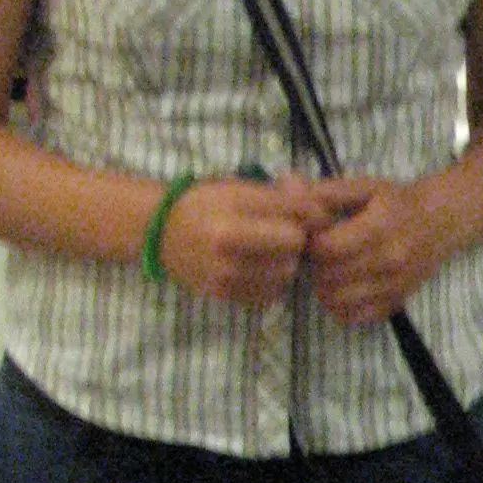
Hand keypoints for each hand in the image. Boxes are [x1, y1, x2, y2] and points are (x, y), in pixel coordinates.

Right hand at [155, 174, 320, 308]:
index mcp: (232, 208)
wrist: (161, 232)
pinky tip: (259, 269)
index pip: (293, 213)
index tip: (309, 214)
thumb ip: (280, 197)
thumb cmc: (205, 203)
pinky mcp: (224, 294)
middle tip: (284, 233)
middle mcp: (227, 243)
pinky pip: (270, 294)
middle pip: (294, 245)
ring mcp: (224, 273)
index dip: (309, 213)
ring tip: (271, 252)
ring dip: (286, 262)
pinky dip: (271, 282)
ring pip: (286, 273)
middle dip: (296, 238)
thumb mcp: (239, 188)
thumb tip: (322, 210)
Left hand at [290, 172, 456, 328]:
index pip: (328, 248)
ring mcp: (394, 284)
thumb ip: (329, 192)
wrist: (441, 222)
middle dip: (314, 267)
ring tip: (326, 273)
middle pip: (330, 276)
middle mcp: (389, 259)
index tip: (313, 237)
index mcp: (379, 226)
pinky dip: (341, 309)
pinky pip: (357, 317)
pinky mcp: (397, 302)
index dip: (311, 244)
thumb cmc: (398, 202)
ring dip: (323, 289)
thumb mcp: (366, 186)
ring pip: (339, 300)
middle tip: (317, 256)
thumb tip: (291, 193)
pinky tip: (341, 291)